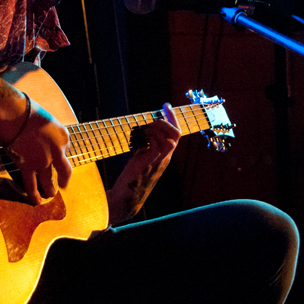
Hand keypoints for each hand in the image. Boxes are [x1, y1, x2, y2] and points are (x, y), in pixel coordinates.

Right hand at [4, 97, 71, 205]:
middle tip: (62, 185)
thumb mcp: (46, 119)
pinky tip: (36, 202)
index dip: (57, 153)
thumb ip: (48, 133)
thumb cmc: (26, 110)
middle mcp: (58, 151)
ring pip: (48, 180)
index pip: (64, 151)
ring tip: (50, 195)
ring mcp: (44, 161)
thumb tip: (41, 140)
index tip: (51, 154)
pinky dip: (34, 195)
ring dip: (49, 190)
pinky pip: (32, 184)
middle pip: (64, 171)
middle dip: (63, 180)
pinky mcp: (28, 166)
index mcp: (64, 137)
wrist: (13, 113)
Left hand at [107, 104, 180, 223]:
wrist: (127, 197)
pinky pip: (156, 145)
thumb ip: (145, 146)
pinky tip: (138, 139)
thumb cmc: (132, 178)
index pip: (176, 134)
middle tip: (152, 119)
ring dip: (155, 129)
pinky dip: (148, 137)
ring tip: (142, 131)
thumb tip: (142, 132)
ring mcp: (159, 161)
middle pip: (176, 134)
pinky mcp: (149, 163)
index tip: (166, 106)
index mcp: (165, 156)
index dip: (172, 118)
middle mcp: (165, 158)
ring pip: (168, 138)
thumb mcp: (141, 158)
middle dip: (166, 121)